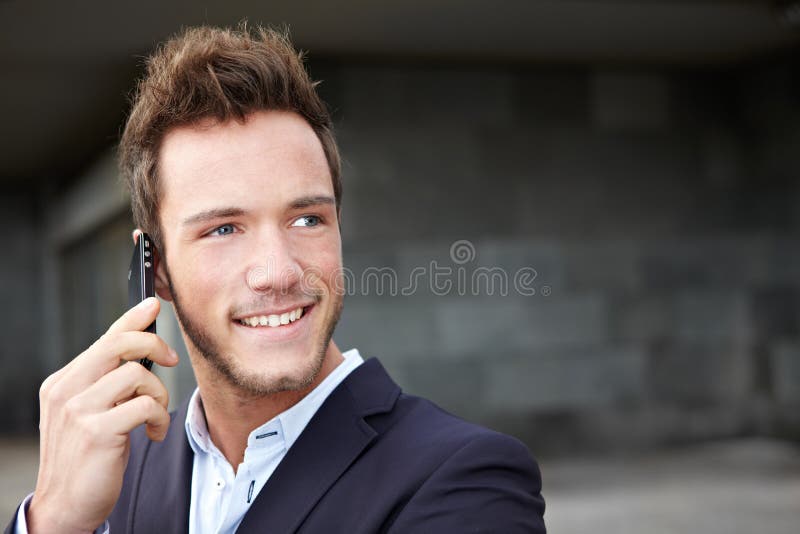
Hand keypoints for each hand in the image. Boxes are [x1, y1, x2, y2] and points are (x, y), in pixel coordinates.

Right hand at [27, 297, 178, 533]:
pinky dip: (158, 417)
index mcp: (64, 382)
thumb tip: (144, 351)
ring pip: (136, 374)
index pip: (103, 339)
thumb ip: (109, 383)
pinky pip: (144, 406)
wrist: (66, 505)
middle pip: (119, 344)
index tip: (153, 305)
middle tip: (171, 361)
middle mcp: (66, 391)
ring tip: (155, 416)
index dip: (131, 319)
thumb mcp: (93, 413)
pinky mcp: (96, 431)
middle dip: (153, 345)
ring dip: (158, 394)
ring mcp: (78, 410)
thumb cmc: (87, 457)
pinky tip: (153, 432)